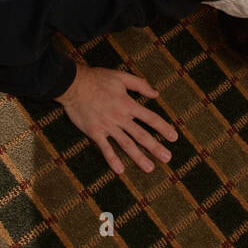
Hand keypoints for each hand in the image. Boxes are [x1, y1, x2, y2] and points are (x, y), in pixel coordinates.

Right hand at [56, 65, 177, 173]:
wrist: (74, 85)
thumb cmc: (98, 78)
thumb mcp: (121, 77)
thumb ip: (139, 85)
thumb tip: (155, 93)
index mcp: (128, 104)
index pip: (150, 118)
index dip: (163, 128)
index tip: (174, 137)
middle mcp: (120, 117)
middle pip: (141, 135)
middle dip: (155, 147)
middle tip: (167, 158)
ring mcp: (108, 126)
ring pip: (126, 144)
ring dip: (139, 157)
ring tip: (150, 168)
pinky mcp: (95, 132)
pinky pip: (105, 148)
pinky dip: (112, 159)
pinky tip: (120, 171)